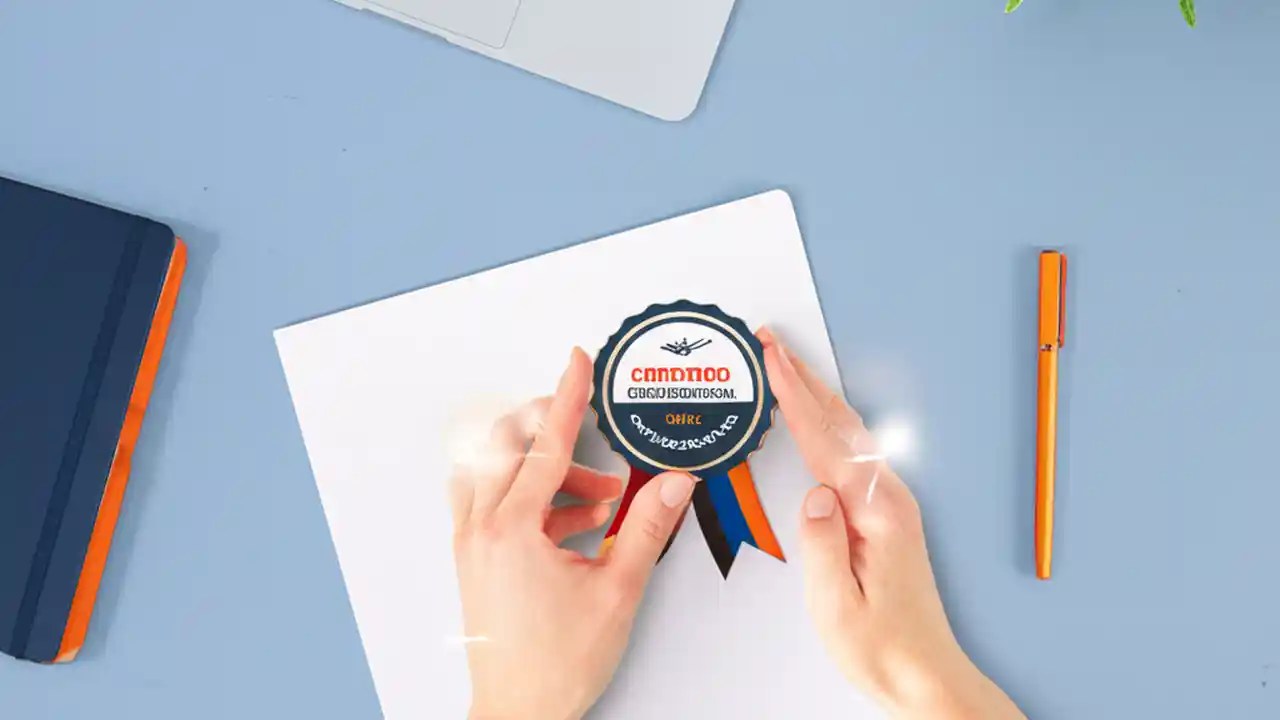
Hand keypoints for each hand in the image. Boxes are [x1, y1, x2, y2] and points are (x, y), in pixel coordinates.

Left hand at [450, 348, 695, 719]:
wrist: (516, 713)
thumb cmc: (556, 665)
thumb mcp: (616, 591)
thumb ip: (646, 526)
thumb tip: (672, 482)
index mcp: (512, 529)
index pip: (546, 444)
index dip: (568, 397)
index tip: (577, 361)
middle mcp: (482, 528)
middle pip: (510, 446)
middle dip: (554, 431)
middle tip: (592, 431)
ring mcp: (472, 542)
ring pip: (498, 472)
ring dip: (546, 470)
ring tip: (600, 499)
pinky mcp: (474, 558)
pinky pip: (492, 501)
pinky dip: (531, 497)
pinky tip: (576, 522)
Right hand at [758, 329, 1024, 719]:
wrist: (926, 675)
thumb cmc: (882, 648)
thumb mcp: (838, 605)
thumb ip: (823, 544)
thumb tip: (813, 492)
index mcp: (876, 515)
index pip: (825, 442)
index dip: (794, 396)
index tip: (772, 357)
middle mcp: (890, 500)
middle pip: (841, 422)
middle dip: (803, 377)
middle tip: (772, 340)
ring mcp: (891, 504)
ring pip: (849, 432)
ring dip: (816, 394)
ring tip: (786, 365)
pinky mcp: (886, 515)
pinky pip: (852, 452)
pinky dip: (827, 423)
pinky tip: (817, 417)